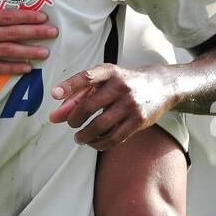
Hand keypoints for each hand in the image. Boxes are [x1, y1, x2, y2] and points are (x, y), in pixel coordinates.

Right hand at [0, 0, 57, 75]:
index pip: (7, 17)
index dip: (27, 17)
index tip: (43, 17)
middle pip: (13, 34)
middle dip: (35, 34)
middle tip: (53, 34)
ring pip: (7, 52)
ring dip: (28, 53)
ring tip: (45, 54)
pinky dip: (10, 69)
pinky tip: (24, 69)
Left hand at [48, 63, 175, 149]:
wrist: (161, 85)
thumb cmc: (124, 83)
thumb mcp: (104, 81)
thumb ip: (78, 96)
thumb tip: (55, 116)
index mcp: (109, 72)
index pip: (87, 77)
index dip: (69, 86)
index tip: (54, 94)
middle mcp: (120, 86)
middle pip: (89, 106)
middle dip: (74, 119)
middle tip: (70, 124)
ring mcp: (130, 104)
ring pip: (100, 125)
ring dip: (84, 135)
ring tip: (79, 137)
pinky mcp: (138, 120)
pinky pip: (114, 137)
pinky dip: (99, 143)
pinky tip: (93, 143)